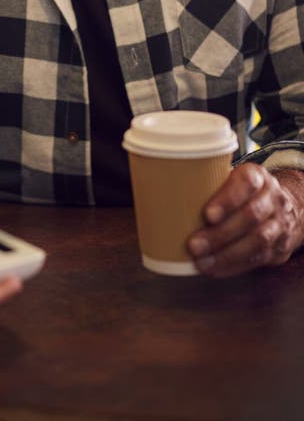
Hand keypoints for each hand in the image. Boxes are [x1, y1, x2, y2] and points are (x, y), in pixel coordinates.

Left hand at [187, 163, 303, 276]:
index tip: (207, 214)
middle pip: (251, 215)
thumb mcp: (232, 179)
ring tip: (201, 262)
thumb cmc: (244, 193)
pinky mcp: (279, 247)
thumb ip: (206, 183)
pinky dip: (233, 266)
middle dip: (221, 233)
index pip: (247, 183)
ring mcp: (279, 223)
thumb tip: (157, 191)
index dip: (228, 199)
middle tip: (194, 245)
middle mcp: (272, 198)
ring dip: (226, 254)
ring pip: (258, 240)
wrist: (287, 209)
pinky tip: (214, 269)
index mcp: (257, 176)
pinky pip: (258, 258)